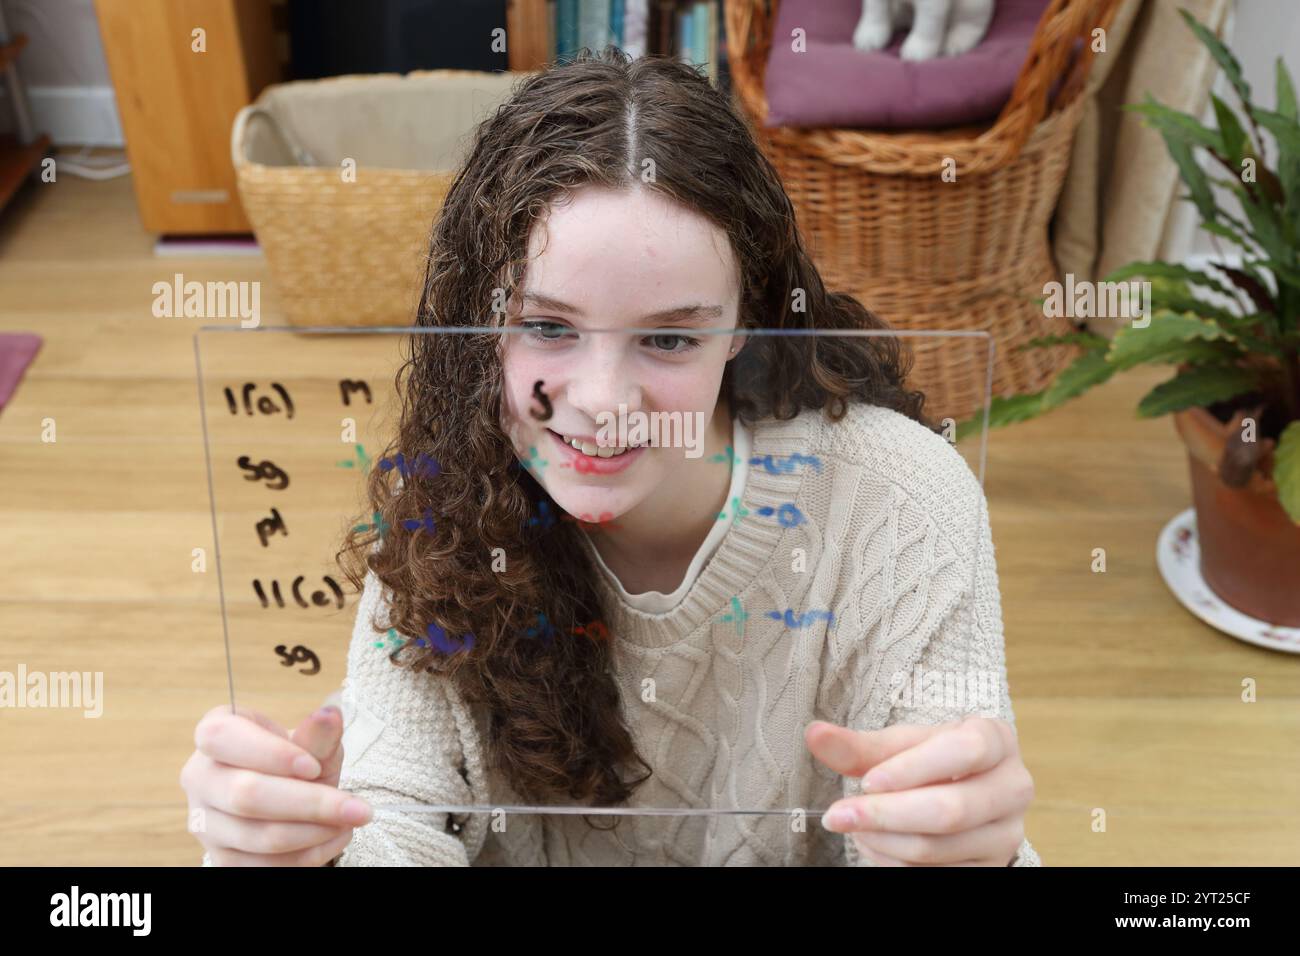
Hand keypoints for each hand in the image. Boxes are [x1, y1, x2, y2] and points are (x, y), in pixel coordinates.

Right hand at [180, 703, 372, 865]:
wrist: (288, 799)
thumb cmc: (296, 762)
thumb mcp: (311, 743)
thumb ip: (318, 734)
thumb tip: (331, 715)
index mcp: (214, 733)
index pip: (223, 738)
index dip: (269, 754)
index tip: (314, 767)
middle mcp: (200, 777)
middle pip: (245, 795)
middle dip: (311, 803)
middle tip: (358, 807)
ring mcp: (205, 823)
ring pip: (259, 836)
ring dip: (316, 832)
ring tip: (351, 819)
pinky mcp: (221, 859)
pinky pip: (265, 866)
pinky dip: (309, 855)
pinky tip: (335, 837)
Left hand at [807, 715, 1033, 865]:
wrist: (965, 788)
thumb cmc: (931, 758)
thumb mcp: (900, 744)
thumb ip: (859, 743)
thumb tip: (814, 734)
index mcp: (996, 740)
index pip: (963, 751)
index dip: (912, 768)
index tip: (867, 782)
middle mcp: (1013, 787)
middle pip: (949, 809)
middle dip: (885, 815)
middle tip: (838, 814)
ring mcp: (1007, 833)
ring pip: (938, 847)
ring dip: (883, 841)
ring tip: (853, 825)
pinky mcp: (994, 867)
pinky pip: (937, 874)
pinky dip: (894, 862)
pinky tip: (873, 844)